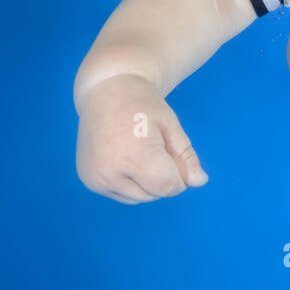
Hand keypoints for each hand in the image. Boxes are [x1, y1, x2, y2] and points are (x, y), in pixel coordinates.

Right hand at [76, 74, 208, 203]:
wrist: (107, 90)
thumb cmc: (143, 106)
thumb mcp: (171, 126)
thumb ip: (186, 157)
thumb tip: (199, 182)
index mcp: (134, 156)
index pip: (168, 187)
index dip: (179, 174)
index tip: (171, 152)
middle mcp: (110, 172)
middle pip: (153, 194)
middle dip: (161, 177)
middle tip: (152, 144)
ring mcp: (96, 178)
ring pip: (138, 198)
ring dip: (146, 183)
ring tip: (137, 150)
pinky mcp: (89, 180)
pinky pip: (121, 194)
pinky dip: (129, 183)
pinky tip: (125, 157)